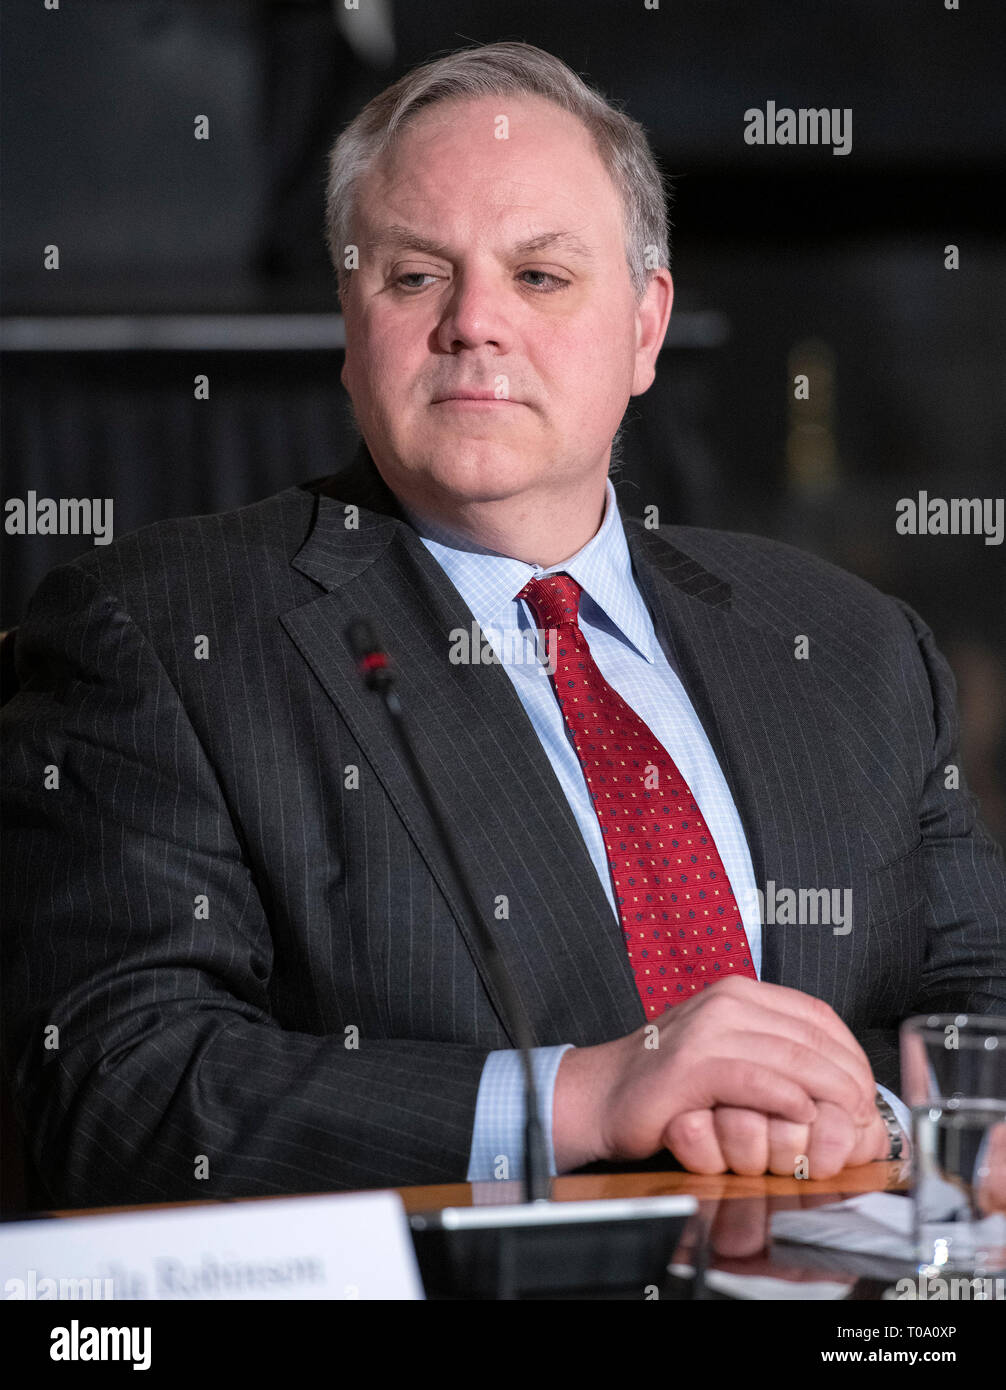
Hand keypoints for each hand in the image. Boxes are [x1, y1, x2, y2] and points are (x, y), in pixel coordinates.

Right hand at [552, 975, 879, 1171]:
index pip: (817, 1016)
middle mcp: (725, 1002)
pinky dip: (786, 1100)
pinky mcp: (691, 1066)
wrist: (602, 1095)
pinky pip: (754, 1080)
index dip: (851, 1054)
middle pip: (811, 1038)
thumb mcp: (727, 1051)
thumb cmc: (669, 1084)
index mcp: (738, 993)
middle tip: (864, 1117)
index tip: (865, 1091)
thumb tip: (837, 1080)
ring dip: (827, 1094)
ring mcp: (706, 1030)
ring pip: (790, 1058)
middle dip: (848, 1080)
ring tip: (845, 1124)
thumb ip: (772, 1052)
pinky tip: (803, 1116)